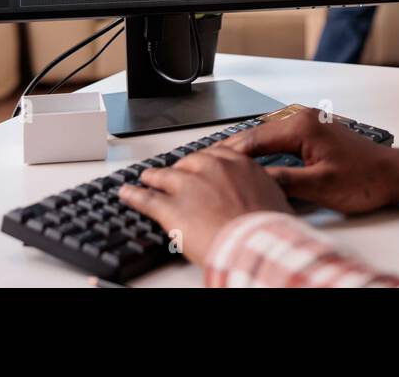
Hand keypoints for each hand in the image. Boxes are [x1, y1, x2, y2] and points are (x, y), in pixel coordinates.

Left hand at [119, 147, 292, 264]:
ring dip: (152, 178)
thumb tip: (260, 196)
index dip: (201, 163)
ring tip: (144, 179)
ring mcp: (188, 186)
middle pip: (186, 163)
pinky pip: (146, 199)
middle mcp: (210, 169)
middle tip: (173, 176)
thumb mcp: (272, 198)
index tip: (197, 166)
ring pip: (163, 177)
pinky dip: (134, 196)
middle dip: (178, 170)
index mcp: (237, 164)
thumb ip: (258, 189)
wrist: (257, 243)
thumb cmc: (268, 226)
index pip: (213, 155)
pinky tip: (126, 194)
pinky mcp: (171, 208)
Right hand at [219, 109, 398, 214]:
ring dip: (247, 148)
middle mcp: (304, 119)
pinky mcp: (314, 131)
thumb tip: (254, 181)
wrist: (392, 174)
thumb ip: (284, 181)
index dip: (230, 154)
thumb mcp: (319, 186)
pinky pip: (280, 138)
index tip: (210, 163)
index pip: (255, 140)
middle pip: (257, 134)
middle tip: (208, 162)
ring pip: (267, 135)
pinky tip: (253, 160)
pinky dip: (263, 148)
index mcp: (303, 127)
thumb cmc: (364, 179)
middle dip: (233, 149)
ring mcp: (309, 123)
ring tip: (224, 163)